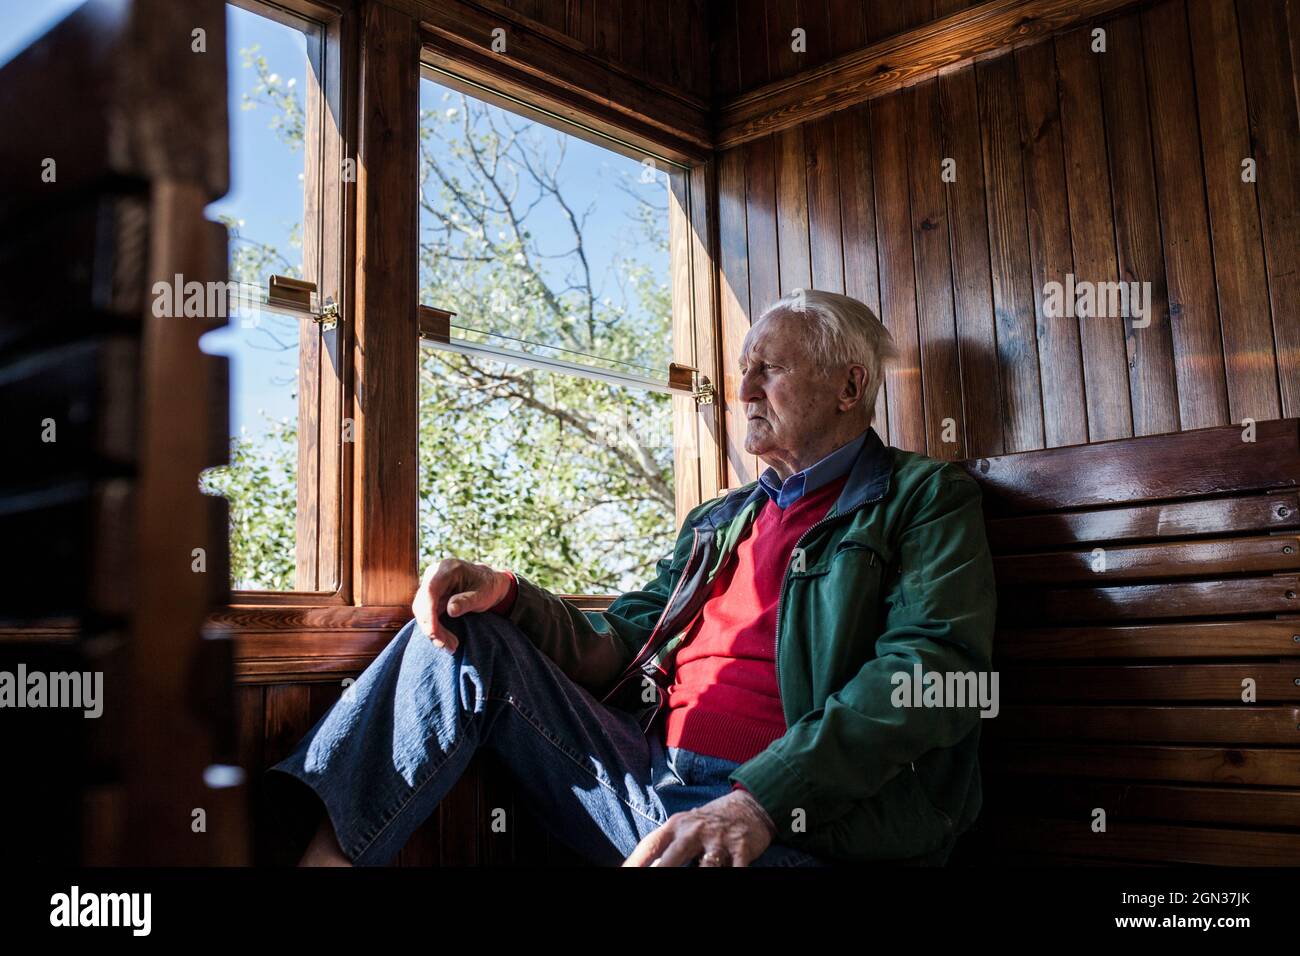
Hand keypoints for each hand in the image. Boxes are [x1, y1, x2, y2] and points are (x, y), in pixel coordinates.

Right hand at [411, 558, 510, 652]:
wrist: (489, 583)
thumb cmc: (488, 586)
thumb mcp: (484, 593)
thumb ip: (468, 600)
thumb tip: (451, 610)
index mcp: (447, 569)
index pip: (430, 589)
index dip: (428, 612)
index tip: (434, 632)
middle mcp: (434, 575)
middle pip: (423, 603)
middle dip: (431, 627)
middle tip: (448, 645)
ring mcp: (431, 587)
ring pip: (422, 612)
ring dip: (433, 631)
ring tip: (451, 646)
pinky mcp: (431, 599)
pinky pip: (427, 615)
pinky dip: (435, 629)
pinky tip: (446, 641)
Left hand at [622, 789, 777, 866]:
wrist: (750, 806)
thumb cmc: (710, 821)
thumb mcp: (686, 826)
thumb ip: (668, 845)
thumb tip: (648, 865)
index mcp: (677, 825)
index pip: (651, 845)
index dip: (636, 862)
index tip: (626, 873)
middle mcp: (695, 831)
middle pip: (674, 857)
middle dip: (663, 871)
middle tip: (652, 882)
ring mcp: (719, 840)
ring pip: (706, 866)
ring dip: (703, 871)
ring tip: (701, 870)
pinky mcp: (741, 848)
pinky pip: (735, 869)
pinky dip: (731, 873)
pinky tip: (727, 871)